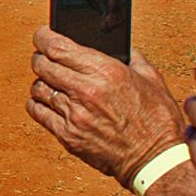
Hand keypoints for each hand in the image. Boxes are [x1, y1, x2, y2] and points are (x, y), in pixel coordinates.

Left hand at [27, 26, 185, 186]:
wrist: (156, 160)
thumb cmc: (158, 120)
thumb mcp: (151, 79)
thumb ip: (132, 57)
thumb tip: (118, 45)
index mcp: (106, 71)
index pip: (56, 47)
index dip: (43, 37)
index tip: (42, 35)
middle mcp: (86, 91)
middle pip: (41, 64)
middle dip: (41, 58)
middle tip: (46, 59)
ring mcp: (74, 114)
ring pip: (38, 87)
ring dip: (42, 82)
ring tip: (52, 83)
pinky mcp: (68, 135)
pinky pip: (37, 112)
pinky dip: (38, 104)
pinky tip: (49, 102)